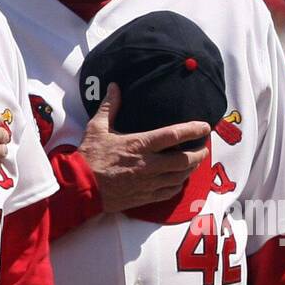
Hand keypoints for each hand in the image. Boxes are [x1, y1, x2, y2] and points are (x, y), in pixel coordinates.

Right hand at [78, 84, 211, 211]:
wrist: (79, 186)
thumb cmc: (89, 156)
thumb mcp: (97, 128)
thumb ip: (110, 107)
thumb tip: (114, 86)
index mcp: (139, 145)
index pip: (174, 135)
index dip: (193, 130)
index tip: (205, 126)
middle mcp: (148, 165)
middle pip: (184, 160)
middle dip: (199, 154)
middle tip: (204, 148)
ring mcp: (148, 183)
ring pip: (180, 178)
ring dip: (191, 170)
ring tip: (195, 163)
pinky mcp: (144, 197)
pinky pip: (169, 193)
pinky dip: (178, 186)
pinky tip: (179, 181)